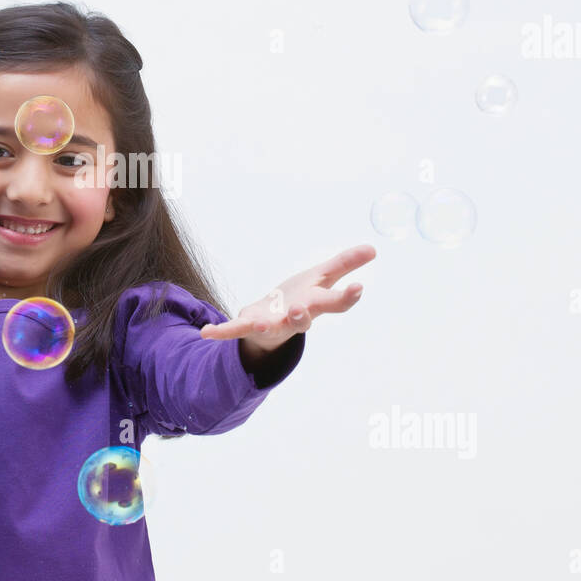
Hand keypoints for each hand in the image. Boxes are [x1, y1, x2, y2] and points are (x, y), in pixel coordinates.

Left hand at [199, 245, 376, 354]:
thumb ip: (344, 264)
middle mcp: (295, 318)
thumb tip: (373, 248)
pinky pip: (235, 330)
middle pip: (304, 319)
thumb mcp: (320, 278)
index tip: (358, 287)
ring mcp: (272, 324)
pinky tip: (207, 332)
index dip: (347, 297)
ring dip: (269, 325)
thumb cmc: (299, 299)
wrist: (271, 324)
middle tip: (304, 310)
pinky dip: (222, 331)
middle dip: (304, 315)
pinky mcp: (249, 326)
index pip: (334, 302)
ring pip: (273, 327)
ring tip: (263, 324)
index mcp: (314, 304)